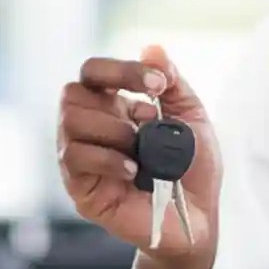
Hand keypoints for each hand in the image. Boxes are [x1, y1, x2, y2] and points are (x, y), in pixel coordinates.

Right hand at [57, 46, 222, 268]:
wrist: (198, 220)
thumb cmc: (192, 170)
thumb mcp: (192, 120)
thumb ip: (173, 83)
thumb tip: (153, 47)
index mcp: (112, 107)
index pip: (95, 72)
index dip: (122, 70)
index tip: (158, 84)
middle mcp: (90, 129)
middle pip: (72, 92)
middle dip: (114, 96)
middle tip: (151, 117)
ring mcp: (80, 158)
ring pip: (71, 122)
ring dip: (114, 130)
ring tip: (142, 148)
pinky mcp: (80, 188)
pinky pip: (76, 158)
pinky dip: (109, 158)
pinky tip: (134, 169)